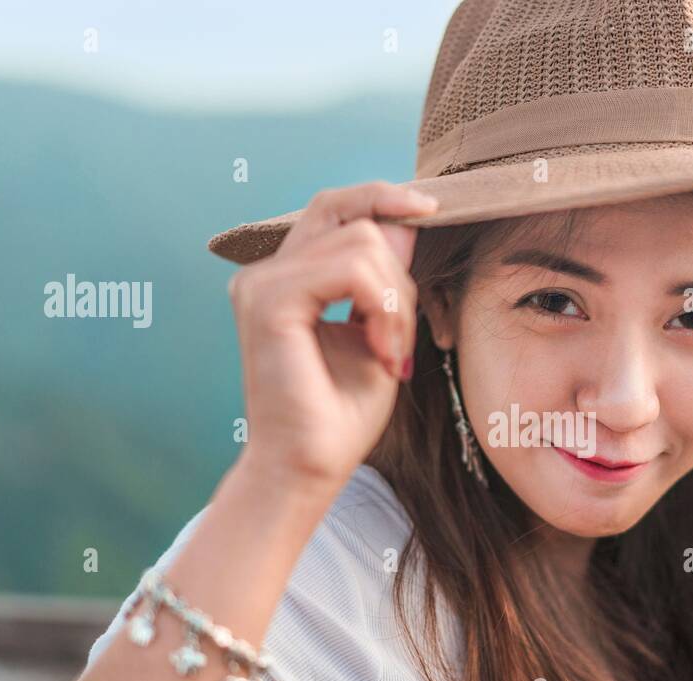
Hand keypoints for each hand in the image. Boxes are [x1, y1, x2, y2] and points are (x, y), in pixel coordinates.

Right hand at [225, 180, 439, 494]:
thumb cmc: (340, 414)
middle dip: (399, 274)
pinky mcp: (269, 300)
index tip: (431, 209)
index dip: (382, 198)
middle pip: (353, 218)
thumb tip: (407, 219)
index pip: (335, 209)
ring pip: (362, 243)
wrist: (308, 470)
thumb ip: (387, 277)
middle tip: (401, 337)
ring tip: (390, 352)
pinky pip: (352, 270)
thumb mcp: (379, 330)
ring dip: (396, 301)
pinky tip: (381, 352)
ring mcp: (262, 283)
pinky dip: (383, 309)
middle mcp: (266, 273)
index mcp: (286, 278)